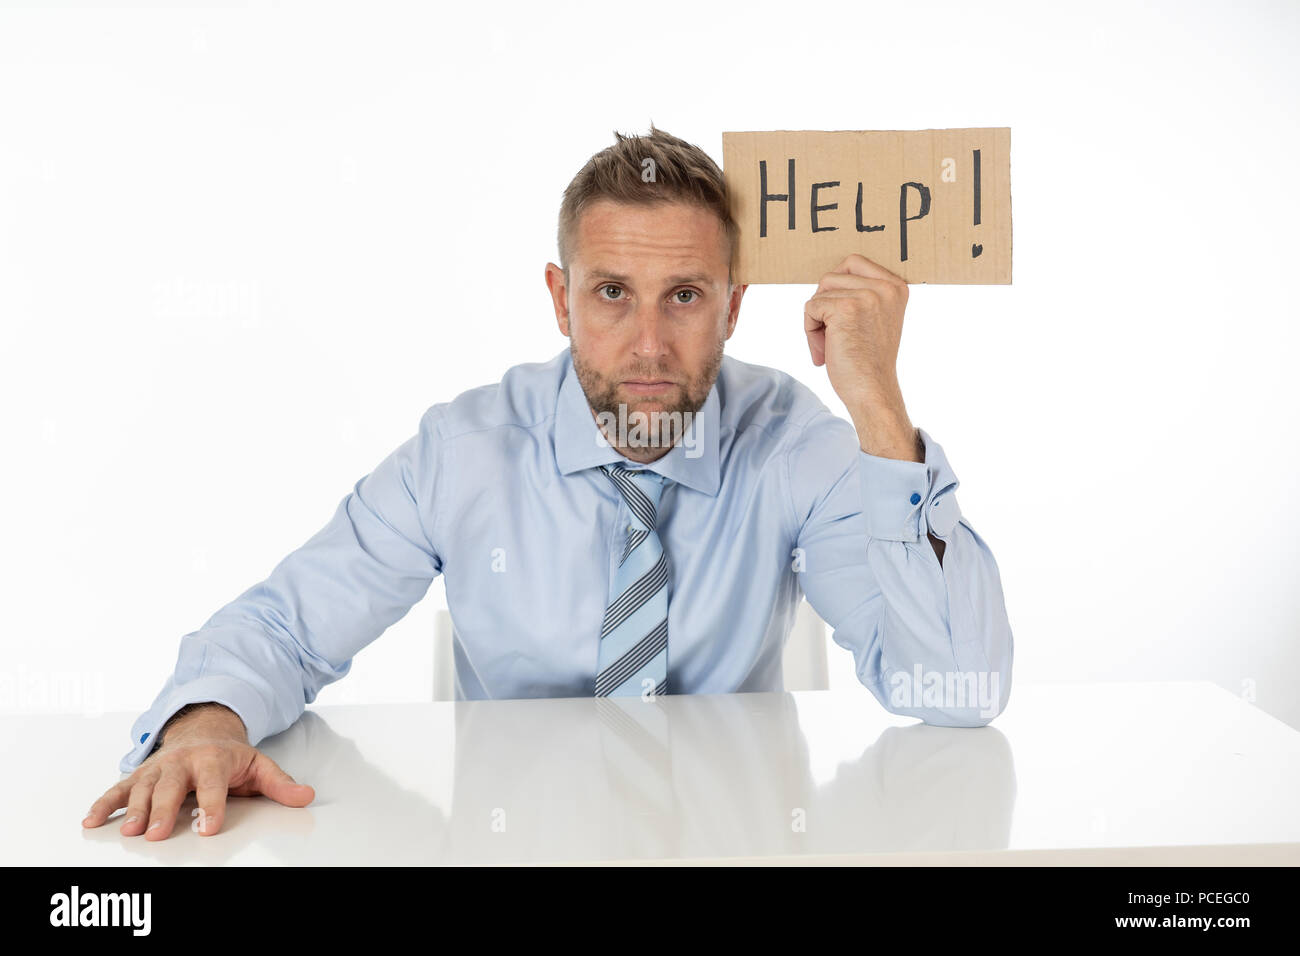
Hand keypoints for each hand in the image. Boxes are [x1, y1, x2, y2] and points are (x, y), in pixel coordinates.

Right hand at [82, 703, 314, 839]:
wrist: (204, 728)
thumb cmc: (230, 755)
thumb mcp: (259, 765)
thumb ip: (280, 784)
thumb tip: (306, 797)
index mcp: (213, 760)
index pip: (212, 784)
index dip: (211, 806)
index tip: (208, 827)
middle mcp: (182, 762)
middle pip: (171, 787)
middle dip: (163, 810)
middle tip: (155, 833)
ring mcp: (158, 768)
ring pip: (143, 788)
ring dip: (132, 809)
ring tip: (127, 831)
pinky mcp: (140, 774)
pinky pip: (119, 788)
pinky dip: (103, 803)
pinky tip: (91, 820)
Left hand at [803, 253, 908, 407]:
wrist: (872, 391)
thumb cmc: (868, 362)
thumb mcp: (877, 319)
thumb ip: (864, 295)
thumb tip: (828, 278)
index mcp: (897, 287)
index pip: (853, 263)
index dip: (837, 289)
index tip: (841, 319)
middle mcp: (886, 287)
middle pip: (832, 276)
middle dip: (824, 303)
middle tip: (830, 331)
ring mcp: (867, 295)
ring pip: (820, 292)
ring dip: (816, 319)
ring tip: (828, 345)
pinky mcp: (845, 308)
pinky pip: (811, 307)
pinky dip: (810, 330)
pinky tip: (824, 352)